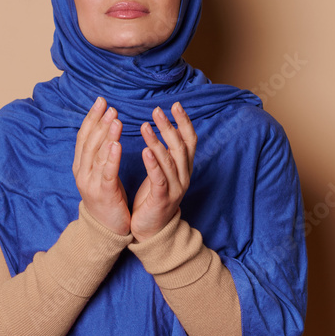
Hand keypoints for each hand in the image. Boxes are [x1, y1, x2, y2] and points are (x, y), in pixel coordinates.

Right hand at [72, 97, 130, 236]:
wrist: (106, 230)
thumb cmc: (107, 197)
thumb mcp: (100, 172)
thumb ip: (99, 153)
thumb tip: (105, 127)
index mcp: (80, 166)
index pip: (83, 137)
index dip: (91, 118)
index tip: (101, 101)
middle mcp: (82, 172)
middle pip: (88, 143)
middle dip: (99, 123)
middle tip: (110, 107)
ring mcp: (91, 184)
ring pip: (97, 155)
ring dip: (106, 135)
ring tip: (116, 119)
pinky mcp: (104, 194)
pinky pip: (107, 173)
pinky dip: (111, 157)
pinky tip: (116, 144)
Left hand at [129, 102, 196, 242]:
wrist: (151, 230)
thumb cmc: (153, 197)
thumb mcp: (163, 171)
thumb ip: (167, 152)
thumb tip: (168, 126)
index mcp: (183, 168)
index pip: (189, 140)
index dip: (184, 122)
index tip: (175, 104)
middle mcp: (183, 176)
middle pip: (181, 147)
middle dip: (169, 127)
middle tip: (156, 110)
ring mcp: (175, 188)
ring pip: (170, 161)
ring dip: (158, 142)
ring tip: (145, 126)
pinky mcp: (163, 199)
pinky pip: (160, 179)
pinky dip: (154, 164)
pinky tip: (145, 151)